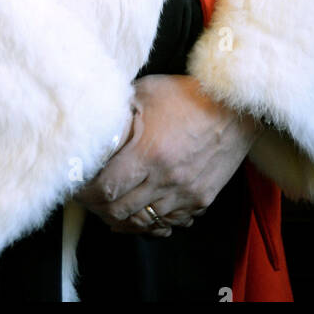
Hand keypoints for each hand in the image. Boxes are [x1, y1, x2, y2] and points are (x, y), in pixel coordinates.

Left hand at [74, 75, 261, 237]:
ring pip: (144, 222)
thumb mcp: (147, 92)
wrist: (236, 107)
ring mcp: (185, 193)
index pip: (106, 188)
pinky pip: (169, 222)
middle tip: (88, 199)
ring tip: (108, 208)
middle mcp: (167, 178)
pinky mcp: (200, 200)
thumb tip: (94, 121)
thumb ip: (119, 110)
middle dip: (99, 208)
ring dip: (122, 219)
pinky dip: (150, 221)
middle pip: (121, 211)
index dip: (86, 193)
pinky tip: (139, 212)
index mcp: (149, 152)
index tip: (77, 187)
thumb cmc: (189, 95)